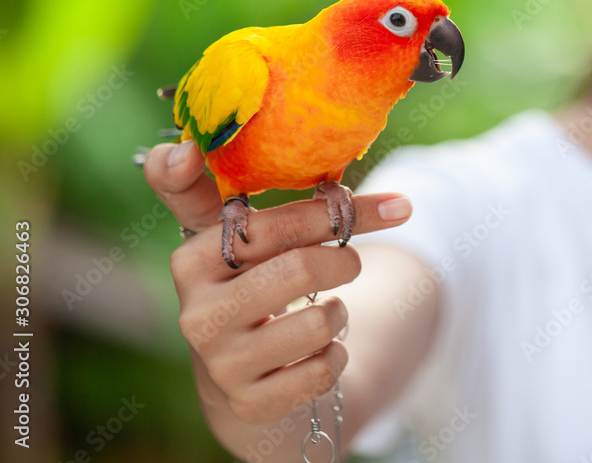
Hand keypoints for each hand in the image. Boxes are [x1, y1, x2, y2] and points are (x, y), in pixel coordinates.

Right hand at [143, 140, 411, 423]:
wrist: (240, 372)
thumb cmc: (258, 284)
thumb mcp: (254, 244)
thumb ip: (291, 204)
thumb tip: (361, 194)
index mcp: (194, 260)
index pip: (274, 224)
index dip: (330, 213)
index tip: (392, 207)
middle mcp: (197, 312)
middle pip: (302, 269)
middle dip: (344, 262)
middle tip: (350, 263)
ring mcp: (220, 363)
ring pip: (318, 324)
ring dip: (338, 315)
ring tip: (325, 314)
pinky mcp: (248, 403)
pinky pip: (322, 371)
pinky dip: (336, 356)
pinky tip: (317, 352)